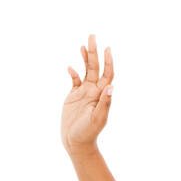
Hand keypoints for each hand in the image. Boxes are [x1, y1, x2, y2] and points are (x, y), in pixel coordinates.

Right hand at [62, 32, 113, 154]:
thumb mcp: (98, 118)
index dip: (108, 62)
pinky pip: (74, 81)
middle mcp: (94, 92)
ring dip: (85, 59)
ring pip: (86, 72)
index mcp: (101, 95)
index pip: (107, 75)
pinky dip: (73, 73)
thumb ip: (104, 102)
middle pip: (95, 68)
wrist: (76, 143)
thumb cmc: (88, 133)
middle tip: (92, 36)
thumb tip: (111, 86)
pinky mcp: (73, 97)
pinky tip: (70, 68)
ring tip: (83, 45)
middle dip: (94, 53)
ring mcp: (83, 93)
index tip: (107, 49)